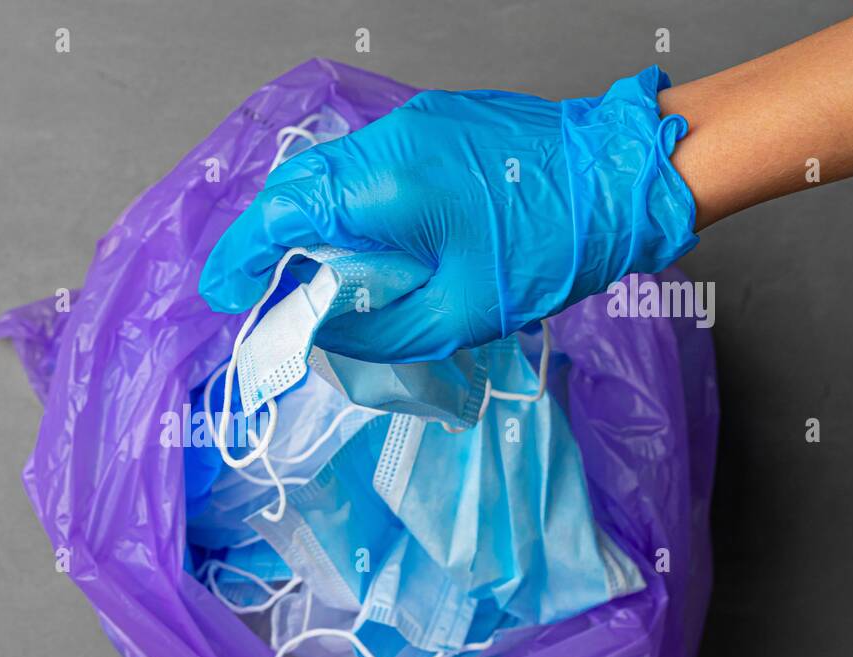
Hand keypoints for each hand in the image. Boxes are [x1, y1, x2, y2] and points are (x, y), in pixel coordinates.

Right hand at [200, 67, 697, 361]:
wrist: (626, 177)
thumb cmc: (551, 245)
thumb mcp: (457, 314)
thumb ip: (375, 331)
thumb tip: (323, 334)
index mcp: (382, 187)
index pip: (279, 216)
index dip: (242, 259)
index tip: (226, 296)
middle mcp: (386, 143)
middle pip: (295, 189)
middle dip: (269, 242)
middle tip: (266, 293)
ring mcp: (411, 125)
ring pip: (329, 174)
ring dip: (310, 224)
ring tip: (315, 277)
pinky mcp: (434, 126)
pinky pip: (365, 165)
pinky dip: (347, 205)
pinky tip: (366, 244)